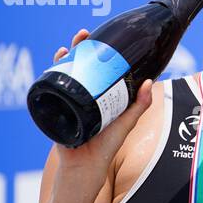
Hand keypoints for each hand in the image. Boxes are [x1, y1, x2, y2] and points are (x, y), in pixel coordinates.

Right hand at [51, 29, 153, 174]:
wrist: (85, 168)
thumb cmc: (105, 148)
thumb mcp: (126, 123)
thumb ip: (139, 106)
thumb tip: (151, 82)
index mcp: (98, 96)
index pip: (96, 68)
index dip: (97, 53)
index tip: (103, 38)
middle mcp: (82, 96)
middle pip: (78, 66)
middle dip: (79, 49)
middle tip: (84, 35)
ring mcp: (67, 101)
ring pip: (63, 74)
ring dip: (63, 58)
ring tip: (68, 47)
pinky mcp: (55, 110)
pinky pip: (51, 89)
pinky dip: (50, 75)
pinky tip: (54, 65)